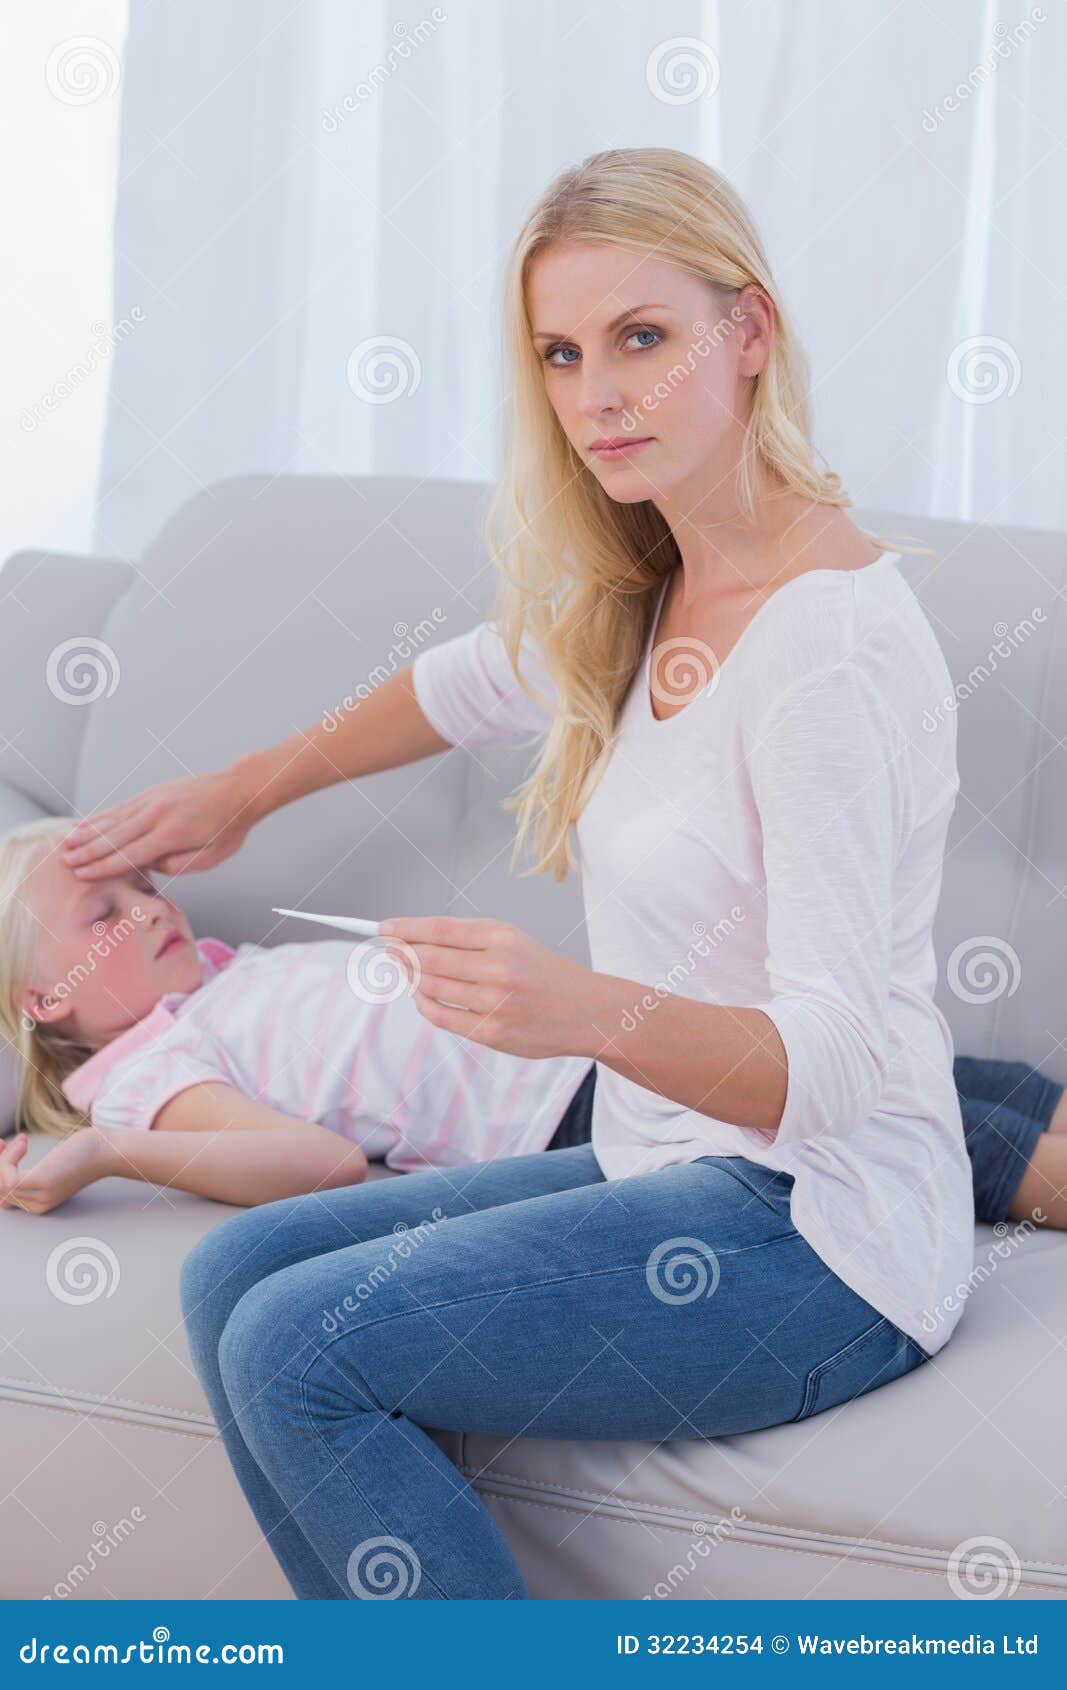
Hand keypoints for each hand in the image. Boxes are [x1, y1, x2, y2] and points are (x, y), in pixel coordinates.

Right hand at [0, 1128, 108, 1214]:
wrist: (108, 1151)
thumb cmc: (82, 1154)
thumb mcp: (49, 1170)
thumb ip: (26, 1184)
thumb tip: (1, 1201)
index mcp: (39, 1204)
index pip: (3, 1196)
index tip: (2, 1149)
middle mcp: (38, 1205)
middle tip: (1, 1143)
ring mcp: (40, 1195)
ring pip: (0, 1182)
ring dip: (3, 1157)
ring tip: (21, 1141)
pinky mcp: (41, 1181)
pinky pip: (6, 1176)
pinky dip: (9, 1156)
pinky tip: (23, 1143)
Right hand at [59, 768, 255, 879]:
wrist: (238, 790)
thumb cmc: (227, 828)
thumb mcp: (210, 857)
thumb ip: (177, 865)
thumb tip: (148, 865)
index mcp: (172, 833)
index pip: (130, 854)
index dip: (104, 866)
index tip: (82, 874)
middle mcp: (158, 813)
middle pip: (115, 836)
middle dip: (88, 851)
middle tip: (65, 862)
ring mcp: (152, 800)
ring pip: (113, 819)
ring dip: (88, 832)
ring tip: (67, 844)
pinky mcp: (151, 793)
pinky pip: (120, 807)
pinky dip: (100, 816)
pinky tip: (85, 824)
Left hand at [376, 915, 598, 1059]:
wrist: (585, 1011)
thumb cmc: (545, 973)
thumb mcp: (513, 940)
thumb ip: (468, 939)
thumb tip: (415, 938)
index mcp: (502, 938)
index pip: (439, 930)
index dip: (405, 928)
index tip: (384, 928)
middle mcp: (497, 967)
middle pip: (428, 958)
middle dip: (401, 953)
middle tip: (390, 950)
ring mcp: (493, 1002)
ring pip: (431, 987)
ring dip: (411, 978)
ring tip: (406, 971)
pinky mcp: (490, 1031)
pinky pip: (441, 1017)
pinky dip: (424, 1005)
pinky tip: (420, 997)